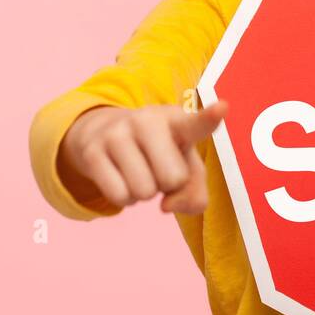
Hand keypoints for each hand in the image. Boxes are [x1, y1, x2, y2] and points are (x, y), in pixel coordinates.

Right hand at [57, 100, 228, 213]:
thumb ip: (194, 194)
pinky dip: (124, 199)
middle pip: (173, 179)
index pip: (196, 123)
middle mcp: (147, 120)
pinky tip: (121, 178)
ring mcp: (117, 133)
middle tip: (157, 167)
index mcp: (178, 120)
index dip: (209, 118)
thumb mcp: (186, 168)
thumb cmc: (160, 153)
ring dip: (144, 193)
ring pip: (143, 192)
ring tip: (139, 171)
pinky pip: (119, 197)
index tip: (222, 108)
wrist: (106, 131)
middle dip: (168, 185)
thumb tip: (167, 205)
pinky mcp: (93, 151)